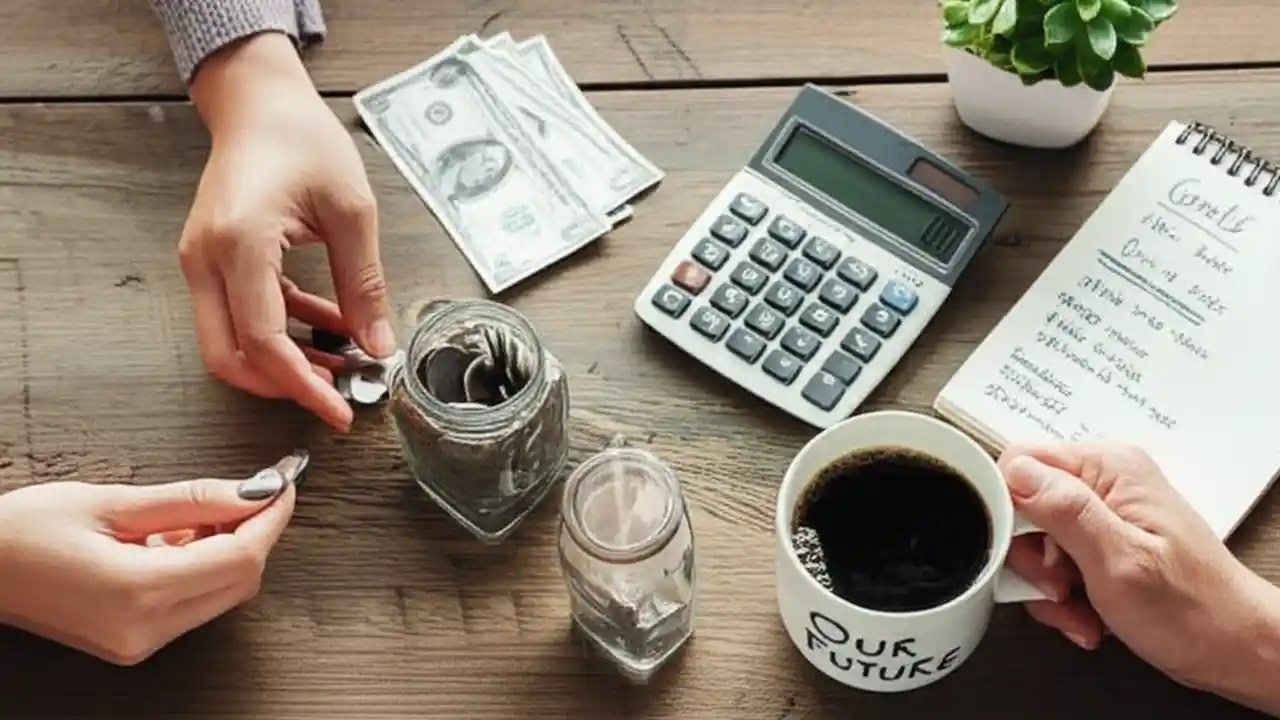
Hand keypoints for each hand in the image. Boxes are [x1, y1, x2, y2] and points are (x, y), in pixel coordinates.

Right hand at [0, 472, 294, 665]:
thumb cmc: (22, 531)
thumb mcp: (111, 500)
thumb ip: (191, 499)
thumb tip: (255, 491)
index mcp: (137, 590)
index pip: (241, 557)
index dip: (271, 517)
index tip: (284, 484)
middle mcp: (144, 628)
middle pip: (241, 580)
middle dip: (255, 532)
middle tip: (251, 489)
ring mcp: (139, 642)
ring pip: (222, 593)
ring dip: (228, 549)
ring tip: (194, 512)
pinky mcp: (133, 643)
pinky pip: (192, 603)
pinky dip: (201, 567)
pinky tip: (175, 538)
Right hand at [179, 32, 394, 430]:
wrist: (260, 104)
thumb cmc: (302, 140)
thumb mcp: (352, 211)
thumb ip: (364, 283)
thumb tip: (379, 346)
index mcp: (240, 242)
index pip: (263, 340)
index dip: (302, 386)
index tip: (339, 412)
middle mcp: (207, 257)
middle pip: (228, 356)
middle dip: (282, 386)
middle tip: (336, 398)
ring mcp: (202, 261)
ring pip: (231, 342)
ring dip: (285, 361)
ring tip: (343, 363)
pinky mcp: (213, 261)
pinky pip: (241, 314)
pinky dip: (282, 330)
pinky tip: (330, 328)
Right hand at [998, 443, 1279, 713]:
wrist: (1232, 649)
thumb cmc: (1192, 609)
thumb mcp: (1119, 561)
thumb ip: (1064, 510)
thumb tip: (1014, 472)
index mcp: (1108, 468)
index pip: (1020, 461)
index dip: (1008, 509)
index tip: (1025, 552)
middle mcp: (1104, 481)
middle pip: (1023, 505)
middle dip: (1030, 559)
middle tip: (1058, 588)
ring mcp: (1103, 512)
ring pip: (1034, 540)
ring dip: (1046, 585)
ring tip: (1079, 609)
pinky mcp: (1101, 541)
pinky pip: (1054, 561)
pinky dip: (1062, 595)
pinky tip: (1086, 614)